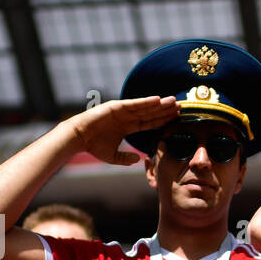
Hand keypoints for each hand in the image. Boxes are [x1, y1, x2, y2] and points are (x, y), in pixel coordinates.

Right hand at [66, 96, 182, 166]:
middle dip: (166, 110)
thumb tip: (139, 159)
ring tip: (174, 101)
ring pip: (146, 107)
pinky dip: (146, 102)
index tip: (176, 119)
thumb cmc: (93, 146)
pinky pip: (134, 104)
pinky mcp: (116, 107)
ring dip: (160, 104)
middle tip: (182, 107)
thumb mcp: (113, 156)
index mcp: (128, 126)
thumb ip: (126, 158)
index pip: (150, 123)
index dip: (163, 121)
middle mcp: (127, 117)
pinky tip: (158, 100)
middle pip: (151, 113)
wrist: (78, 137)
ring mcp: (122, 111)